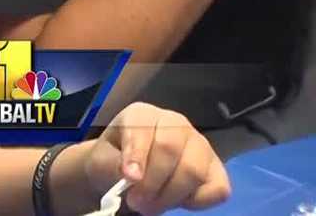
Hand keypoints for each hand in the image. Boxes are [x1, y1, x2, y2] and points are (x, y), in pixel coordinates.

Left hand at [83, 102, 229, 214]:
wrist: (125, 174)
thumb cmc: (113, 161)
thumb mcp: (102, 160)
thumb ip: (114, 164)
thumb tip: (133, 176)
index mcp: (143, 114)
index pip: (143, 130)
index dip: (137, 155)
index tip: (130, 178)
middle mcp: (175, 123)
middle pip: (170, 149)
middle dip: (152, 182)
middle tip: (136, 202)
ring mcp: (200, 145)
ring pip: (193, 171)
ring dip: (170, 196)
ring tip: (150, 205)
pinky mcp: (216, 170)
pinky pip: (217, 189)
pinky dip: (196, 202)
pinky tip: (176, 200)